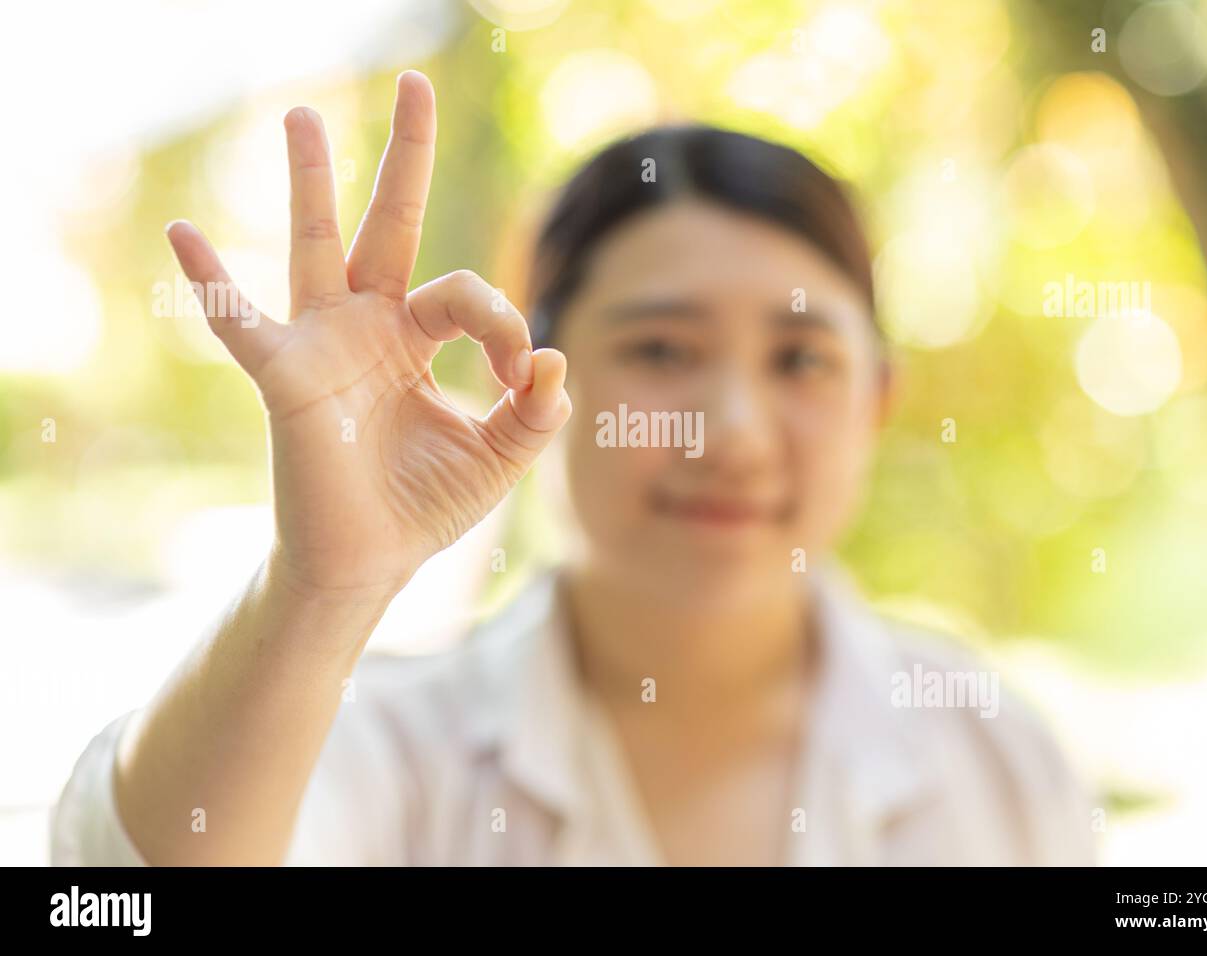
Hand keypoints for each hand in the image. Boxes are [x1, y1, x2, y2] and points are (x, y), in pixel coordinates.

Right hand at [166, 71, 570, 595]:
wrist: (370, 562)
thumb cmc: (425, 502)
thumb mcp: (500, 457)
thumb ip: (534, 413)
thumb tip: (556, 359)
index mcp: (418, 338)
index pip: (468, 297)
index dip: (505, 326)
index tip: (522, 377)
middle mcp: (369, 325)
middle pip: (389, 224)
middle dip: (405, 158)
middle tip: (417, 83)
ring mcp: (324, 344)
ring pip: (318, 246)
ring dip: (312, 181)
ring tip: (304, 116)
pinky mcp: (289, 378)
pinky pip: (243, 325)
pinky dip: (213, 285)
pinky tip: (183, 234)